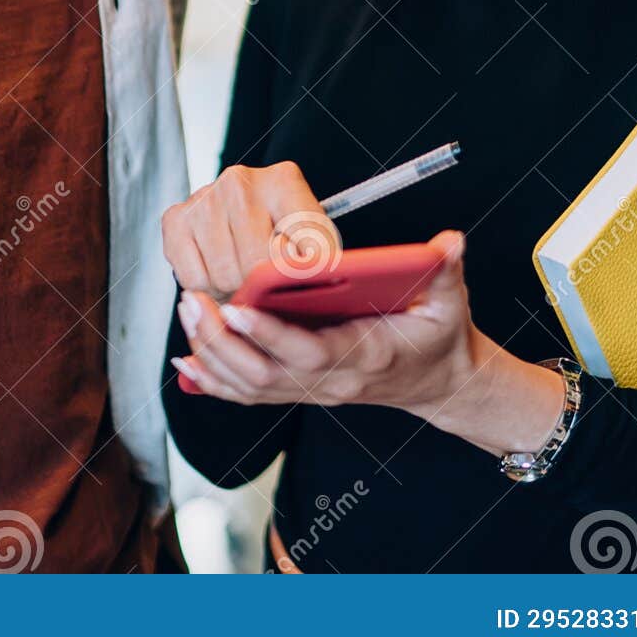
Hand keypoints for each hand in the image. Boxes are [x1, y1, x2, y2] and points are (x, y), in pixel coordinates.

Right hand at [160, 160, 341, 299]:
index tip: (291, 284)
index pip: (298, 243)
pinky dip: (206, 289)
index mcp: (284, 182)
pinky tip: (217, 273)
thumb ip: (317, 260)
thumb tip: (308, 279)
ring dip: (233, 292)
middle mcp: (240, 182)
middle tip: (263, 288)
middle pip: (254, 266)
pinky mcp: (174, 219)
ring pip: (223, 277)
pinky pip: (193, 280)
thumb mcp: (315, 243)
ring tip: (241, 280)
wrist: (244, 213)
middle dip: (260, 289)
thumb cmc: (284, 234)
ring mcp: (203, 197)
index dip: (295, 275)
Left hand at [171, 228, 475, 411]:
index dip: (269, 334)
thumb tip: (450, 242)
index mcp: (363, 356)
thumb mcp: (449, 303)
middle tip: (192, 301)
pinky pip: (249, 394)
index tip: (236, 306)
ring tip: (186, 312)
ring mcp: (313, 392)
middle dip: (222, 341)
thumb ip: (447, 271)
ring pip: (249, 387)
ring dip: (211, 355)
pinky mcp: (299, 391)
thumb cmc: (437, 338)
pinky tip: (185, 363)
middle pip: (264, 376)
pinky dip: (213, 381)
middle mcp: (331, 382)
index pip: (308, 353)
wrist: (440, 383)